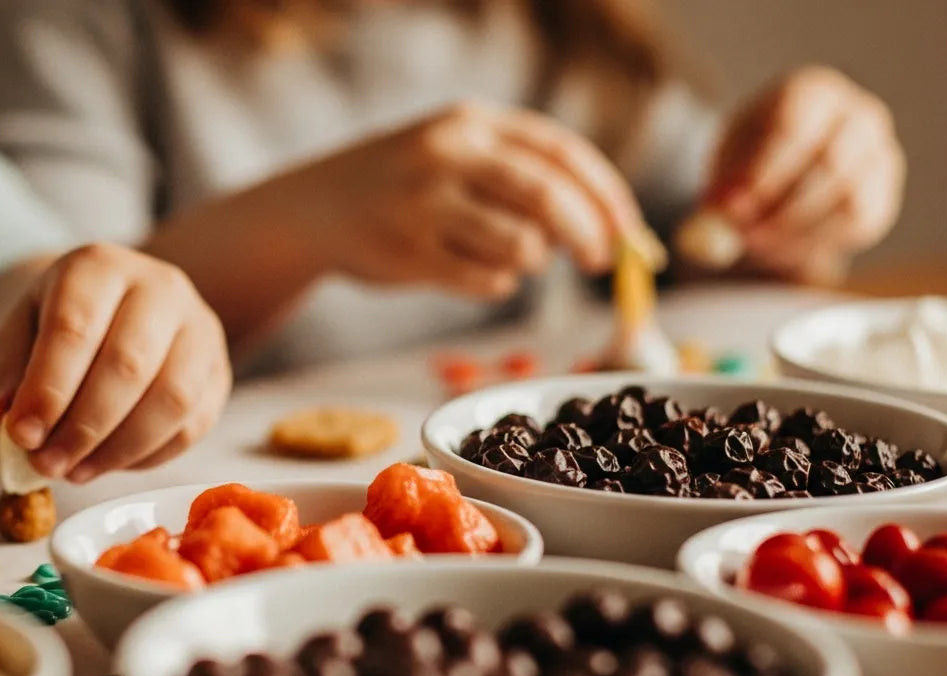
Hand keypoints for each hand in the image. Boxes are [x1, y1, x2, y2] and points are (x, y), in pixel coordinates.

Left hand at [0, 244, 230, 482]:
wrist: (124, 308)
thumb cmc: (67, 324)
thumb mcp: (24, 336)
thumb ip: (10, 379)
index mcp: (99, 266)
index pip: (75, 328)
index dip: (48, 389)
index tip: (22, 437)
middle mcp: (160, 287)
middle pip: (127, 365)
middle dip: (82, 428)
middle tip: (47, 465)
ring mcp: (199, 328)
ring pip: (169, 399)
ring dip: (117, 449)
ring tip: (75, 470)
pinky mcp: (219, 371)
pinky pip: (191, 425)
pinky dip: (146, 456)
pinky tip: (108, 462)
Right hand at [285, 101, 646, 296]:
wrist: (314, 207)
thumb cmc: (405, 183)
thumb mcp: (458, 149)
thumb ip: (523, 172)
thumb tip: (612, 225)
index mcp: (470, 122)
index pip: (561, 153)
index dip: (607, 195)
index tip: (632, 230)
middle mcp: (446, 155)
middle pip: (547, 197)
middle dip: (589, 235)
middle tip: (602, 260)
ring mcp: (422, 205)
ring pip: (520, 246)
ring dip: (533, 262)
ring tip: (512, 257)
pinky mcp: (407, 254)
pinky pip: (485, 281)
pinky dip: (497, 283)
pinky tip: (477, 271)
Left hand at [704, 66, 904, 282]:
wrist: (789, 162)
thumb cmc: (754, 152)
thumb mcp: (728, 157)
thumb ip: (725, 182)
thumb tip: (723, 211)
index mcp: (814, 91)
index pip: (794, 126)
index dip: (764, 170)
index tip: (733, 206)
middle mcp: (859, 117)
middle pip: (830, 163)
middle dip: (781, 208)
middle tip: (741, 235)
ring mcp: (880, 157)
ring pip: (848, 201)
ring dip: (795, 232)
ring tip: (752, 242)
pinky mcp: (884, 198)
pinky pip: (856, 227)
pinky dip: (813, 245)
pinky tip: (778, 248)